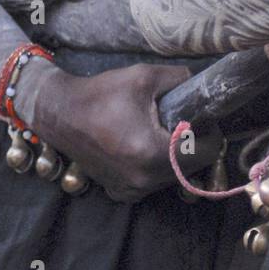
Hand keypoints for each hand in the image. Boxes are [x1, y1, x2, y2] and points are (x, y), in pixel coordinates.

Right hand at [14, 60, 213, 202]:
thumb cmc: (101, 94)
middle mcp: (144, 180)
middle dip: (191, 143)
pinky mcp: (121, 192)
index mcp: (152, 153)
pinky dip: (153, 164)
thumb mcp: (144, 77)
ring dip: (172, 155)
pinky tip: (139, 142)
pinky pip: (152, 180)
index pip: (205, 152)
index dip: (208, 131)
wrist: (60, 114)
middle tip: (178, 119)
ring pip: (172, 175)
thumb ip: (179, 80)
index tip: (199, 115)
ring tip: (156, 129)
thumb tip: (200, 87)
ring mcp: (132, 191)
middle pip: (190, 166)